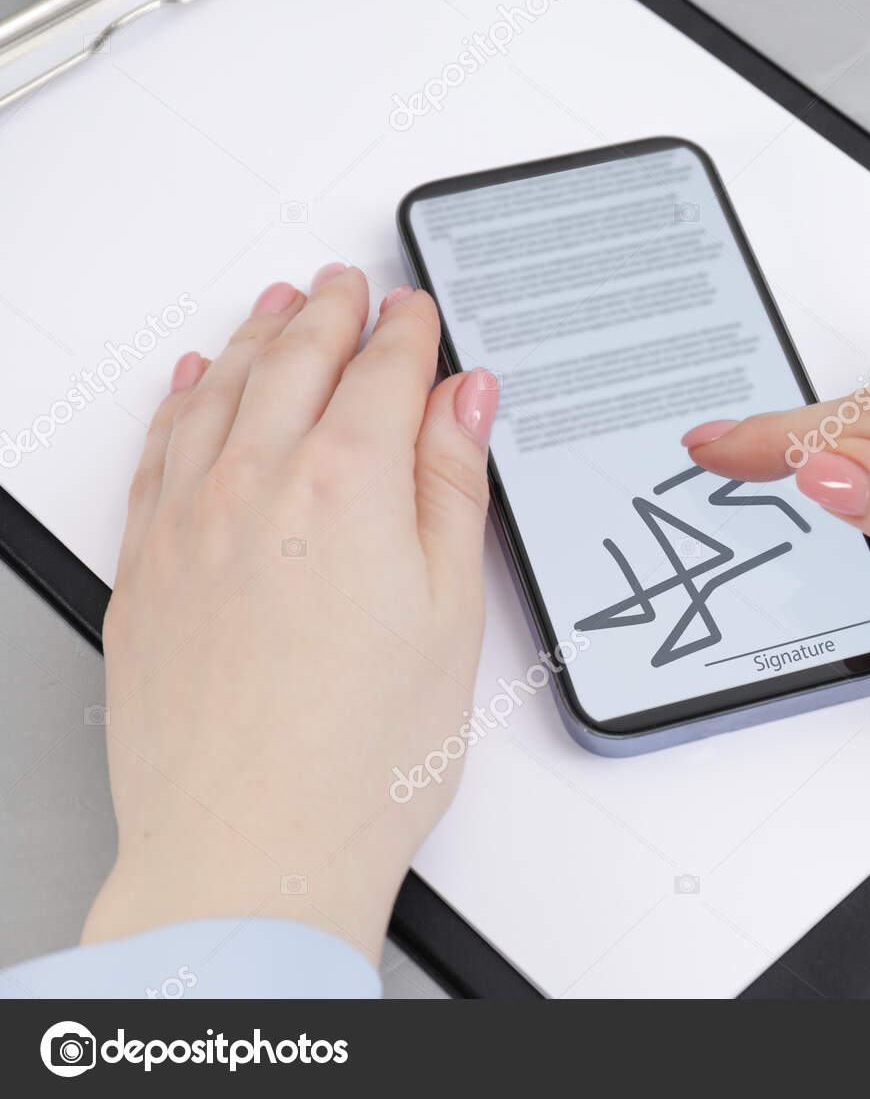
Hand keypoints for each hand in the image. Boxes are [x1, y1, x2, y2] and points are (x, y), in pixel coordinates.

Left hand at [84, 264, 498, 962]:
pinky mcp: (143, 568)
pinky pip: (157, 450)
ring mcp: (187, 523)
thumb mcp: (451, 612)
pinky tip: (191, 381)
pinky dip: (178, 400)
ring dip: (253, 338)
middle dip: (328, 314)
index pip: (383, 375)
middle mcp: (257, 486)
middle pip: (296, 364)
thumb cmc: (362, 754)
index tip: (416, 311)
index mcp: (349, 487)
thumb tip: (463, 402)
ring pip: (219, 393)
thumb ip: (453, 488)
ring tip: (276, 306)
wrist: (251, 848)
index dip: (406, 333)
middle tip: (347, 283)